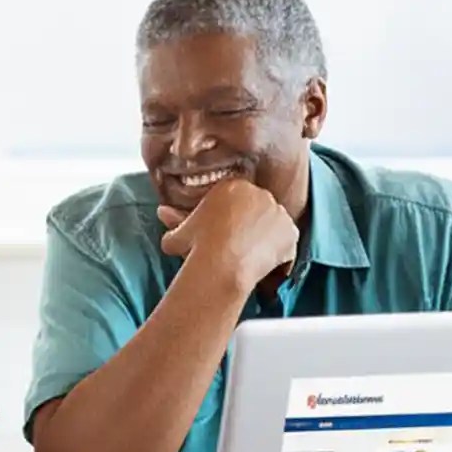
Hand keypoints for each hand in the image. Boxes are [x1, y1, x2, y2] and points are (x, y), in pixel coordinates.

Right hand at [157, 178, 298, 289]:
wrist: (221, 263)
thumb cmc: (198, 247)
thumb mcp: (180, 234)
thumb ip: (174, 221)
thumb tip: (161, 211)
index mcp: (231, 186)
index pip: (236, 199)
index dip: (231, 219)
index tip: (225, 235)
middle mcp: (257, 193)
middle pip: (257, 208)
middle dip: (250, 226)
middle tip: (238, 248)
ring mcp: (276, 211)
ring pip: (273, 224)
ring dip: (266, 238)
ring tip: (250, 258)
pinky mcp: (290, 230)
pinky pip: (287, 242)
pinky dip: (279, 254)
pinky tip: (264, 265)